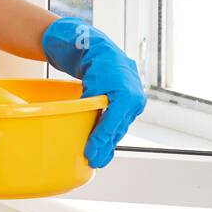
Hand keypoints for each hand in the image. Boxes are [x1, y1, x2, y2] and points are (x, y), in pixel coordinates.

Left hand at [42, 17, 145, 167]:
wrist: (102, 50)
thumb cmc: (96, 63)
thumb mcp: (92, 84)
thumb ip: (89, 103)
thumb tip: (78, 119)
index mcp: (127, 95)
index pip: (112, 123)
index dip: (101, 140)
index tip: (90, 154)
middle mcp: (134, 101)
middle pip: (116, 129)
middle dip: (105, 146)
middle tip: (93, 161)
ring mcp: (132, 103)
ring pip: (118, 127)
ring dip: (108, 143)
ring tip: (98, 159)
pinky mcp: (127, 104)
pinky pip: (117, 122)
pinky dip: (109, 133)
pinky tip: (103, 145)